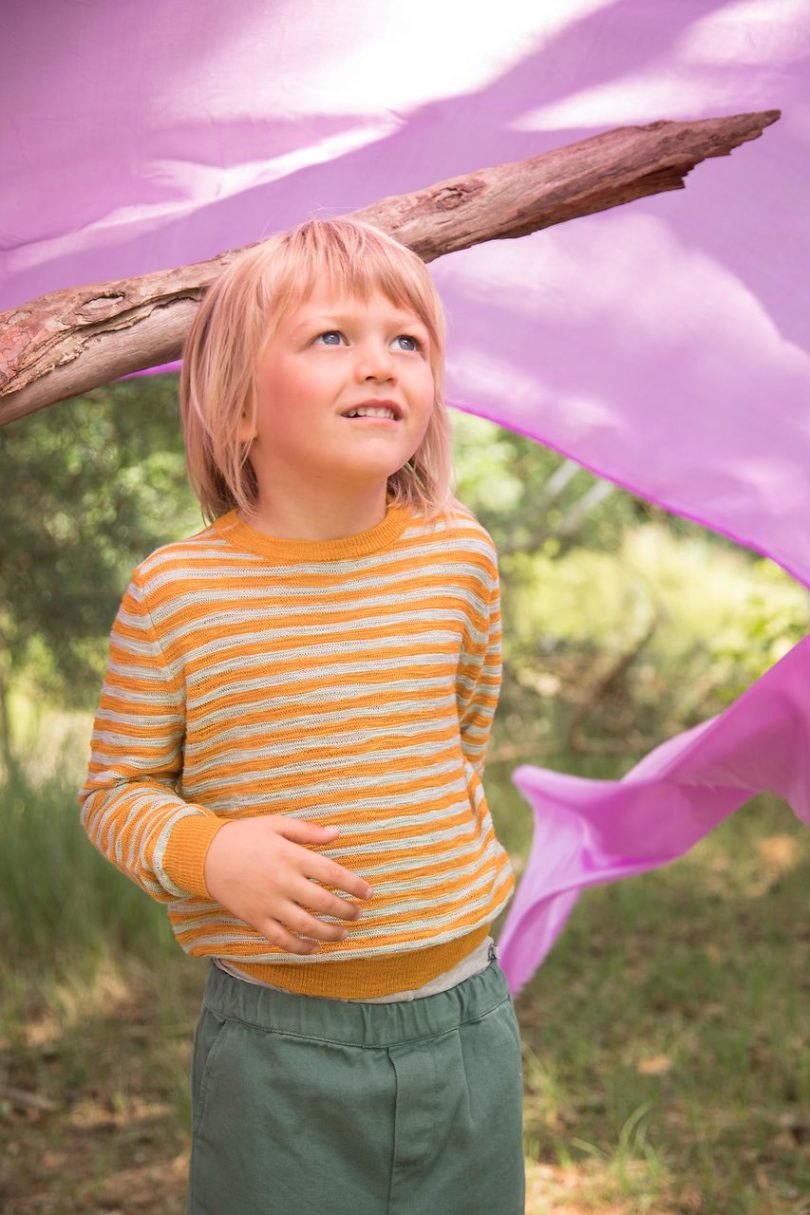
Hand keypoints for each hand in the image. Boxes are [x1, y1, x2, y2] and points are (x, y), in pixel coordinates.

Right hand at [203, 815, 372, 954]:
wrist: (204, 855)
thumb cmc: (243, 836)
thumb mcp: (275, 824)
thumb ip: (308, 831)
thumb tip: (337, 834)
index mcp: (290, 856)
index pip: (331, 873)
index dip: (354, 885)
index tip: (368, 893)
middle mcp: (282, 882)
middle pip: (323, 902)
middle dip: (346, 911)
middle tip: (358, 914)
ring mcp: (269, 904)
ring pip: (306, 925)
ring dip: (330, 933)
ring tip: (343, 934)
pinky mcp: (255, 919)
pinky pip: (282, 940)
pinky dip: (300, 948)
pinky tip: (314, 948)